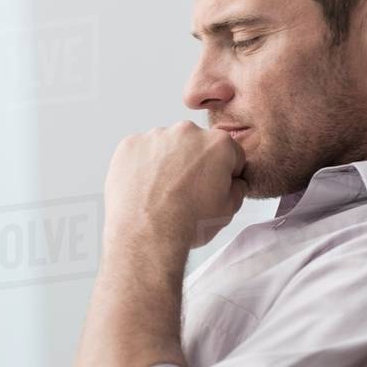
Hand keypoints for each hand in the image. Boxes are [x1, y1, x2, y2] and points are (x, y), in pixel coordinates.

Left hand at [103, 121, 246, 255]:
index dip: (224, 173)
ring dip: (166, 163)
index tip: (213, 187)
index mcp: (218, 144)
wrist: (146, 234)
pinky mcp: (130, 145)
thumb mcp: (228, 210)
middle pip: (195, 145)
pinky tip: (144, 188)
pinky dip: (141, 166)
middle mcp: (187, 132)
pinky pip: (140, 152)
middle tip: (185, 192)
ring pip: (166, 146)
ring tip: (161, 193)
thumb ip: (237, 188)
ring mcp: (155, 136)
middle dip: (194, 163)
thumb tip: (234, 182)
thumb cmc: (187, 224)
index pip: (229, 154)